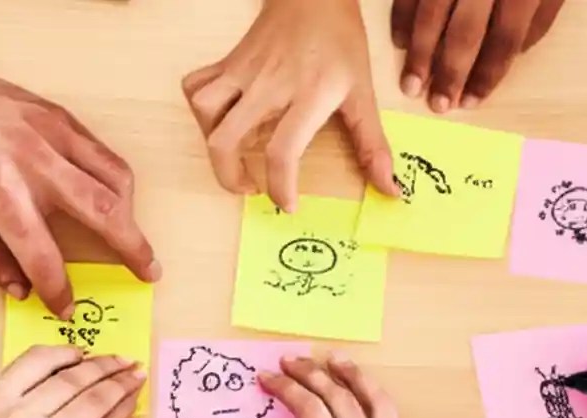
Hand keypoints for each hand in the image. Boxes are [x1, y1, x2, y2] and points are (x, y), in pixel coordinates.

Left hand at [0, 57, 157, 316]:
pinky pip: (103, 154)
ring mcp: (53, 133)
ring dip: (130, 212)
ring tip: (130, 234)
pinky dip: (115, 181)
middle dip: (132, 247)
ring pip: (115, 177)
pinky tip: (111, 198)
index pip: (41, 252)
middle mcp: (34, 160)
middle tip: (150, 271)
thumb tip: (20, 287)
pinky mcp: (60, 117)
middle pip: (103, 210)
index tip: (65, 308)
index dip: (57, 288)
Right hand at [0, 347, 143, 417]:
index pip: (36, 360)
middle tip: (122, 359)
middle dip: (103, 364)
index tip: (83, 352)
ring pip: (96, 399)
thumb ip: (13, 408)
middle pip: (72, 377)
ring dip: (121, 381)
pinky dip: (122, 410)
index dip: (65, 352)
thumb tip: (60, 382)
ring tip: (135, 374)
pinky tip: (130, 400)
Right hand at [181, 0, 399, 209]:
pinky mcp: (227, 61)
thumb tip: (390, 190)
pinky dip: (200, 110)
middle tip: (251, 188)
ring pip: (205, 112)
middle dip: (230, 177)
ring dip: (213, 143)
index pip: (282, 150)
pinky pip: (196, 87)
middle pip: (225, 140)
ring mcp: (243, 71)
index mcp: (308, 96)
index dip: (281, 186)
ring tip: (233, 156)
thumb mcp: (364, 94)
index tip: (288, 204)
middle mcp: (269, 85)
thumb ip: (373, 145)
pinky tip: (220, 121)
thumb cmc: (341, 44)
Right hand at [391, 0, 564, 111]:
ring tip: (412, 86)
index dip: (489, 74)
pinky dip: (403, 16)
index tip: (473, 101)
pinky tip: (400, 42)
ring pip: (432, 12)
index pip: (506, 39)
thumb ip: (537, 17)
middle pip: (466, 32)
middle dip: (450, 73)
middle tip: (438, 106)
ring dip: (420, 53)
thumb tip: (511, 55)